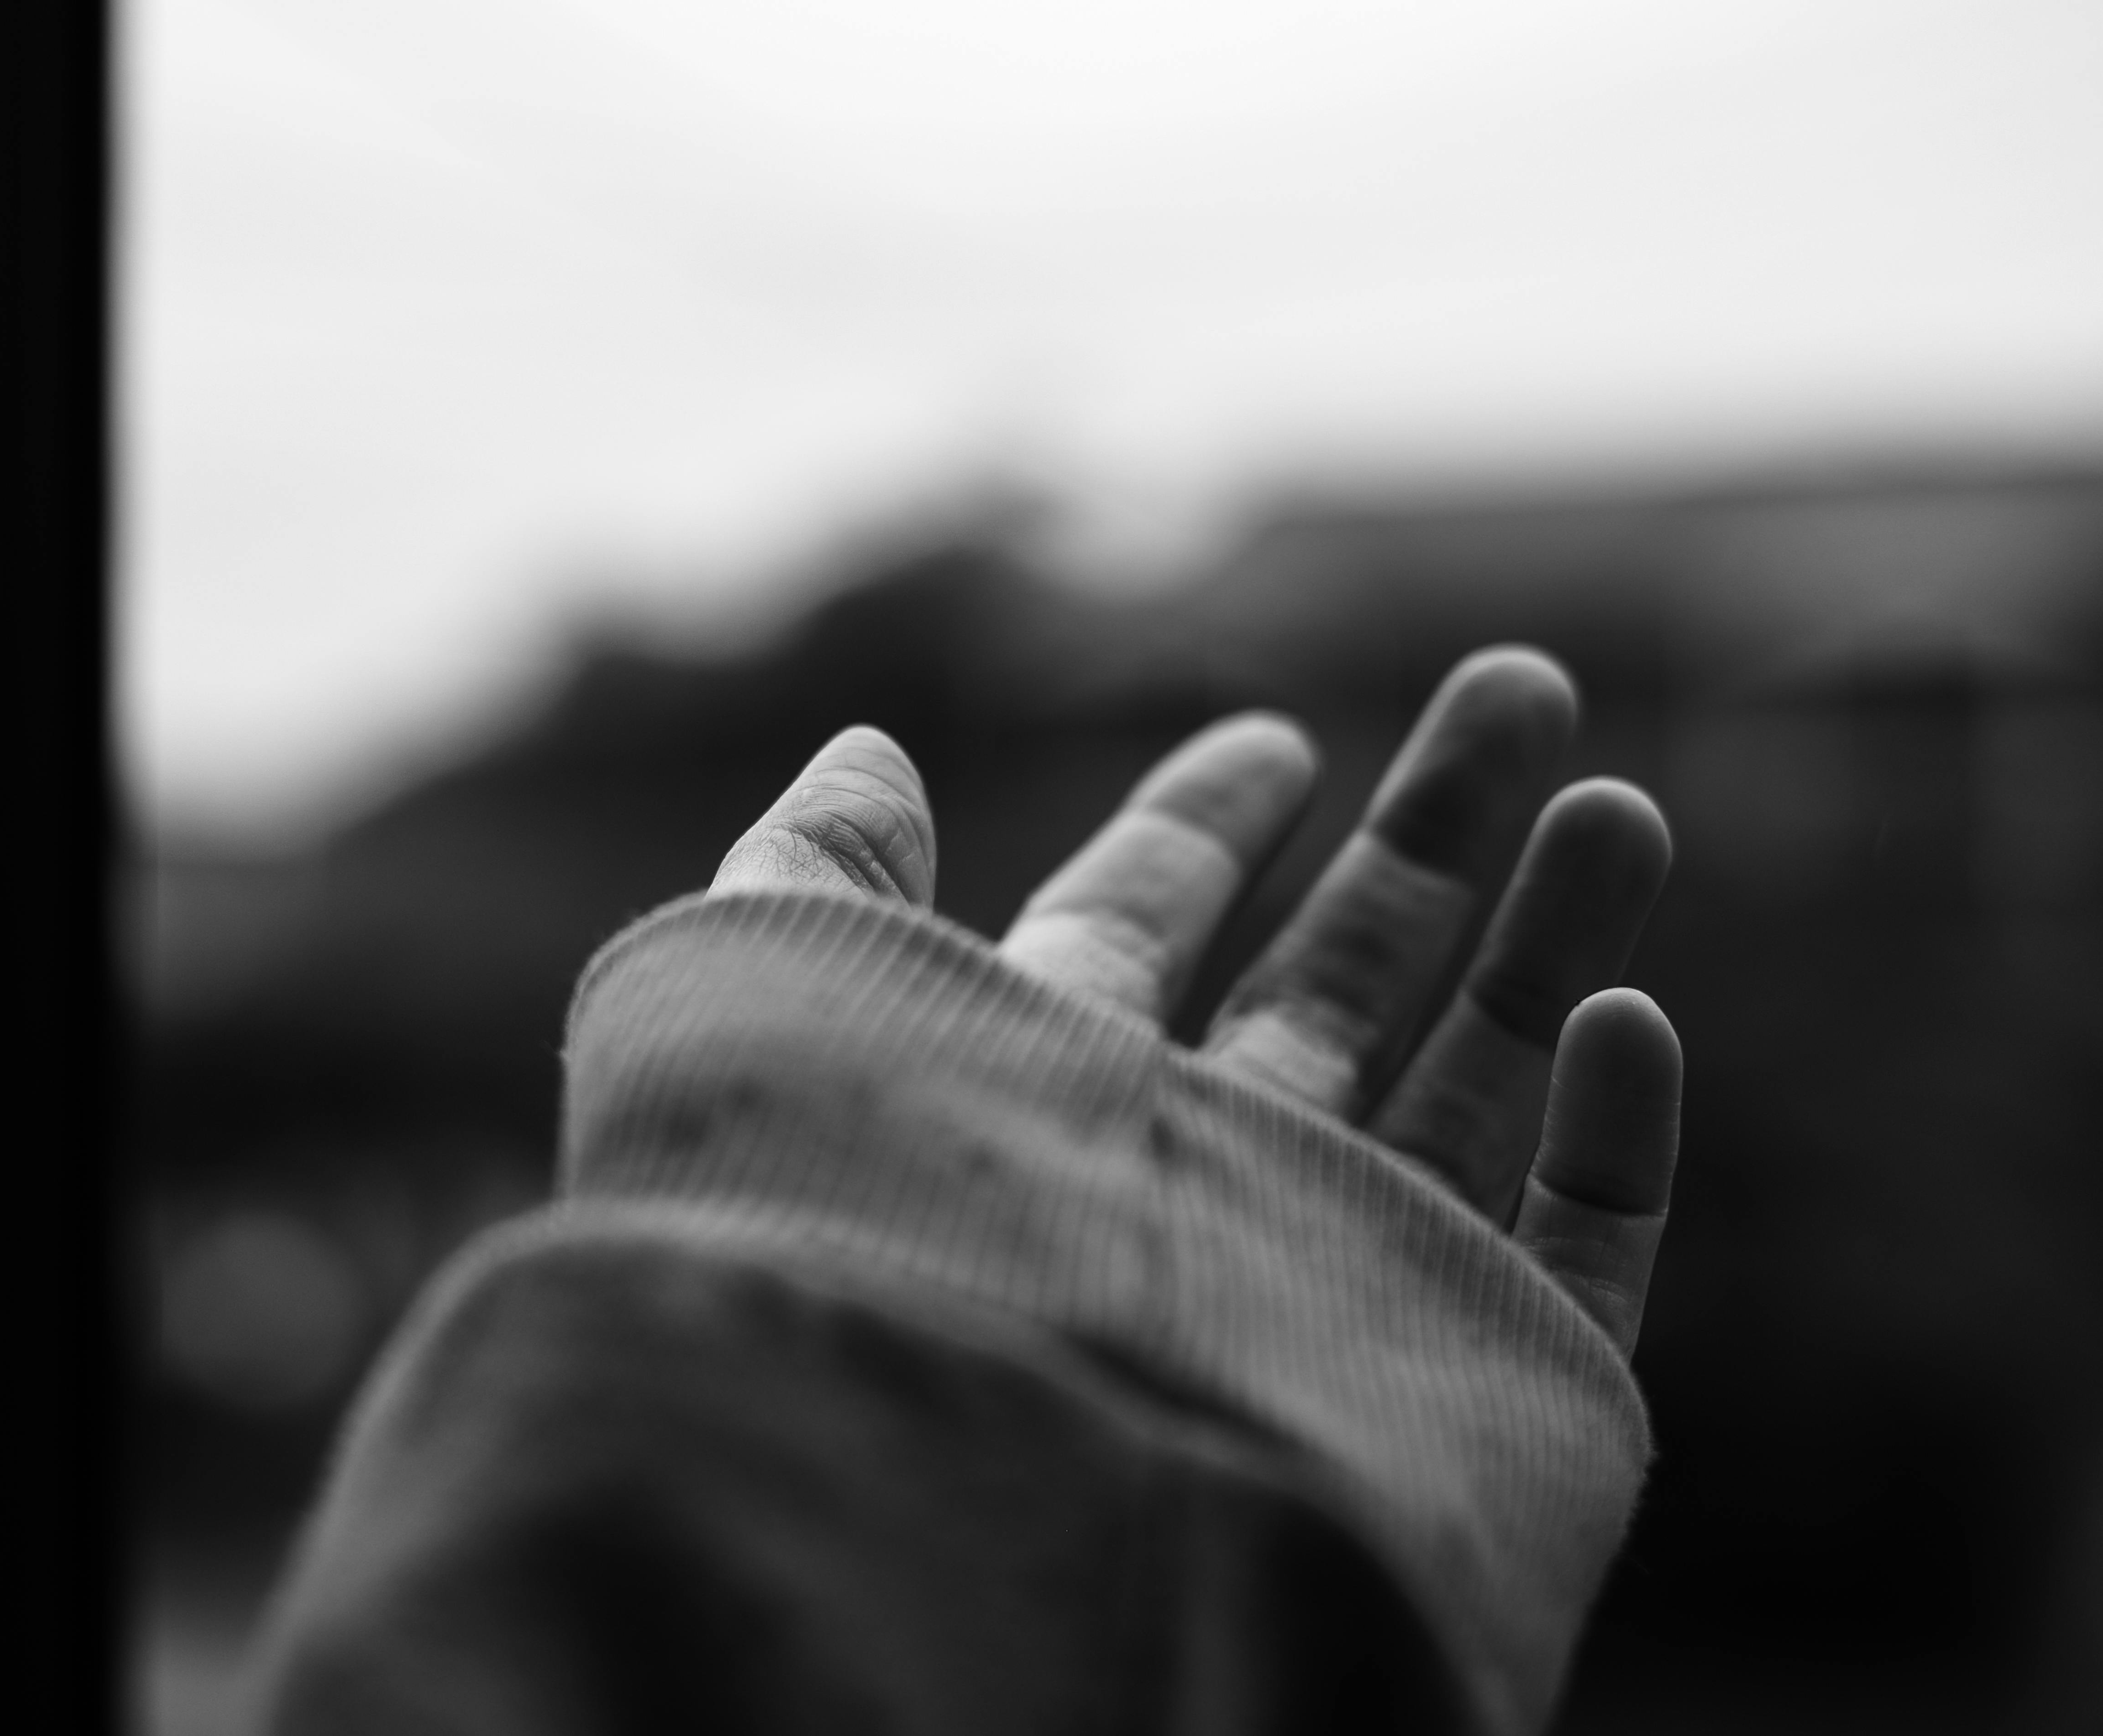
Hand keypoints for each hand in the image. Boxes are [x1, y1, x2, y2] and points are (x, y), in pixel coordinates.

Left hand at [710, 647, 1679, 1351]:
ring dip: (1549, 947)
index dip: (1201, 827)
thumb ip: (815, 880)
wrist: (975, 1538)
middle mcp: (1185, 1195)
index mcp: (1033, 1103)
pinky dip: (1613, 1146)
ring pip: (1471, 1096)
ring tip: (1620, 806)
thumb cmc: (848, 1256)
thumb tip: (865, 750)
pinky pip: (1567, 1265)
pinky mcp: (1466, 1401)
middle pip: (1333, 987)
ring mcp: (1331, 1294)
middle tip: (1523, 685)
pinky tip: (1630, 1021)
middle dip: (1428, 839)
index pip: (1133, 933)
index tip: (1274, 740)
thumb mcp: (773, 1016)